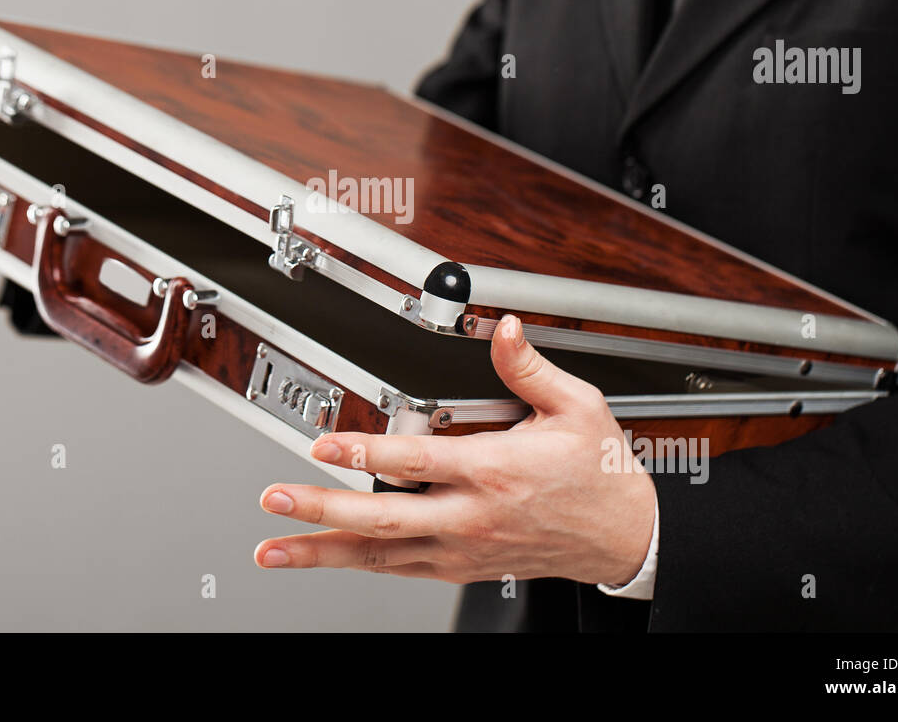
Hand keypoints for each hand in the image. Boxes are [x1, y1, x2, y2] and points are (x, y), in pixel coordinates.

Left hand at [254, 315, 656, 585]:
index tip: (322, 445)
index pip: (416, 463)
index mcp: (495, 472)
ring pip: (381, 555)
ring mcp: (462, 548)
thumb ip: (529, 367)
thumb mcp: (577, 407)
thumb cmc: (599, 473)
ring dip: (323, 552)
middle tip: (276, 499)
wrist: (622, 536)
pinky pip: (399, 567)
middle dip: (322, 509)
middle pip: (383, 519)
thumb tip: (502, 329)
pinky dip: (357, 562)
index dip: (364, 453)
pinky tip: (324, 556)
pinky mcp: (460, 565)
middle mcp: (471, 517)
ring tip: (274, 549)